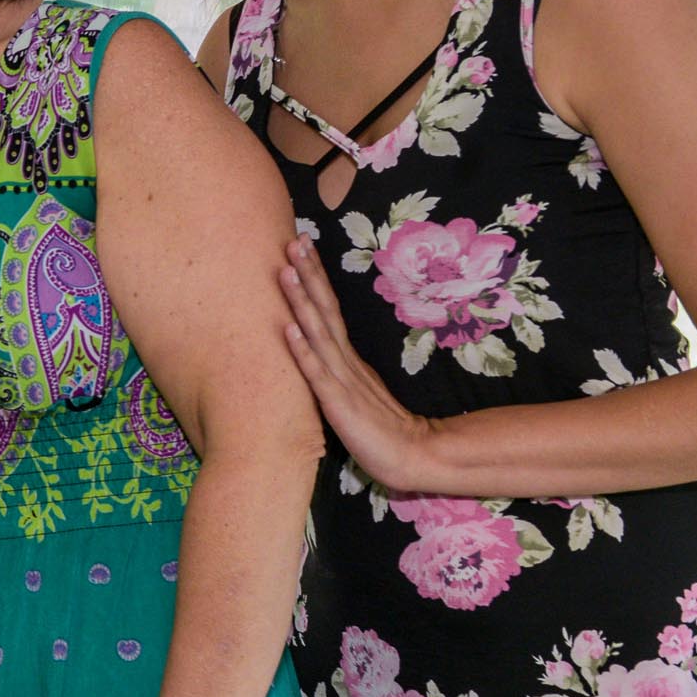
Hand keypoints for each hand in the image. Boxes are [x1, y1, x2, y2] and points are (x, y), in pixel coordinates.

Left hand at [281, 236, 444, 492]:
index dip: (315, 277)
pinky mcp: (338, 403)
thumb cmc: (378, 427)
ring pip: (319, 333)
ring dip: (302, 302)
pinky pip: (317, 373)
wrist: (410, 456)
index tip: (301, 246)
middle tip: (294, 240)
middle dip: (309, 274)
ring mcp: (343, 379)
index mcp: (347, 356)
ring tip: (286, 271)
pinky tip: (288, 329)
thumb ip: (337, 371)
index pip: (329, 308)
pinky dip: (302, 350)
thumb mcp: (353, 390)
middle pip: (325, 309)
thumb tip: (318, 349)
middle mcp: (345, 360)